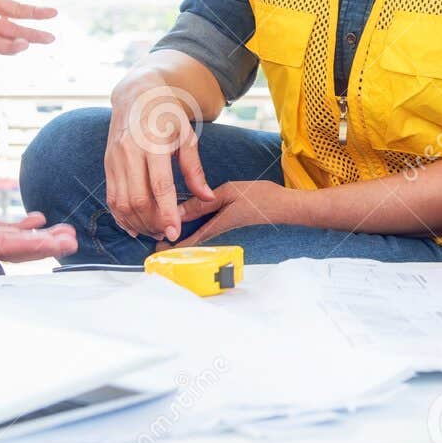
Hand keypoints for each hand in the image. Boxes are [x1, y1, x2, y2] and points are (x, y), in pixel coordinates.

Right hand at [0, 179, 77, 262]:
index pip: (2, 244)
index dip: (32, 245)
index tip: (56, 243)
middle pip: (14, 248)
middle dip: (44, 246)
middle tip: (72, 240)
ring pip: (10, 241)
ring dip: (38, 239)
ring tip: (64, 234)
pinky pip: (0, 232)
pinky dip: (21, 229)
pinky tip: (37, 221)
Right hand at [105, 71, 211, 242]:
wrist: (137, 94)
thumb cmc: (166, 115)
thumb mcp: (187, 136)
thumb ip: (195, 170)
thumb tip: (208, 198)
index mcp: (153, 143)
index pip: (159, 185)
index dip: (166, 213)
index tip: (174, 233)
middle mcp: (130, 152)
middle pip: (137, 199)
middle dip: (152, 223)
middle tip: (167, 233)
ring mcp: (115, 159)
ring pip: (121, 203)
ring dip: (137, 223)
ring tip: (154, 230)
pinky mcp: (107, 164)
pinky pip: (111, 197)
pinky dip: (121, 216)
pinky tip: (134, 225)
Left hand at [168, 180, 304, 248]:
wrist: (286, 207)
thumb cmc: (261, 198)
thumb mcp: (229, 192)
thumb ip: (203, 202)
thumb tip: (177, 210)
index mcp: (215, 228)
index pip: (186, 246)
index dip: (168, 250)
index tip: (155, 247)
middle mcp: (218, 237)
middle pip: (189, 250)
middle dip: (171, 248)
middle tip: (156, 240)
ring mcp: (224, 237)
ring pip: (197, 246)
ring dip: (181, 243)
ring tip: (167, 234)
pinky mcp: (228, 232)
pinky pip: (205, 238)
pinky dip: (193, 237)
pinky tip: (188, 227)